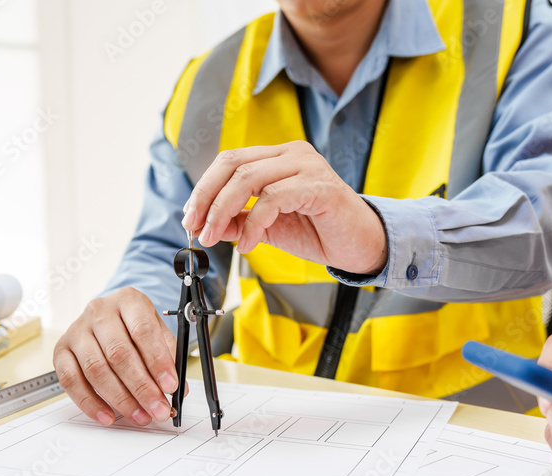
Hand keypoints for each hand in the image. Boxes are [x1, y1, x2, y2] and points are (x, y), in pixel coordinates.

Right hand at [53, 287, 178, 426]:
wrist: (107, 316)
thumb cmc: (134, 326)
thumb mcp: (158, 330)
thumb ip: (169, 356)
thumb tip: (178, 389)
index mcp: (128, 300)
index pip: (143, 331)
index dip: (158, 361)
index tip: (171, 386)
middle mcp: (99, 311)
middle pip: (119, 354)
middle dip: (142, 387)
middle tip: (158, 409)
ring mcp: (77, 330)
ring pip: (96, 369)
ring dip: (120, 399)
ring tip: (140, 416)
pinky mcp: (61, 350)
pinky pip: (71, 381)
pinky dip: (90, 403)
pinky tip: (108, 416)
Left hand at [181, 141, 388, 274]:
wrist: (360, 246)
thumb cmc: (320, 232)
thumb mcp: (269, 227)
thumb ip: (240, 221)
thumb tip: (209, 223)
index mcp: (278, 157)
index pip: (229, 161)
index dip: (204, 189)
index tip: (190, 219)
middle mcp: (292, 154)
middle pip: (233, 164)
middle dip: (206, 198)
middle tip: (196, 228)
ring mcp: (307, 166)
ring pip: (248, 179)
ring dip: (223, 211)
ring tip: (215, 238)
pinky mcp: (319, 186)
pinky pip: (273, 199)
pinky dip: (254, 224)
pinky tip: (249, 245)